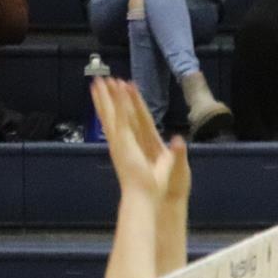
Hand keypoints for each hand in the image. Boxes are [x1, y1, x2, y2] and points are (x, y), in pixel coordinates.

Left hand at [90, 78, 181, 199]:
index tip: (122, 83)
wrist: (139, 200)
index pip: (126, 117)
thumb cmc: (154, 186)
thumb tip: (181, 141)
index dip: (124, 99)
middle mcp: (119, 143)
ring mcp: (115, 145)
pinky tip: (102, 107)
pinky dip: (104, 112)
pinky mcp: (115, 148)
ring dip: (101, 101)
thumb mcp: (167, 171)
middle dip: (108, 95)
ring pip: (106, 118)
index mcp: (131, 146)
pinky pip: (108, 125)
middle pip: (111, 114)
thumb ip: (174, 155)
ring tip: (95, 85)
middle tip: (102, 77)